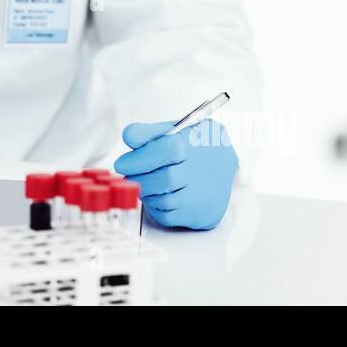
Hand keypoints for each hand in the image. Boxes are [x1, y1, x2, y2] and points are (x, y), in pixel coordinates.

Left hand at [113, 118, 237, 229]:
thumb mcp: (176, 130)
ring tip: (144, 182)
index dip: (140, 158)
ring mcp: (203, 194)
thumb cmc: (194, 146)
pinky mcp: (200, 214)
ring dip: (146, 192)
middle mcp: (202, 171)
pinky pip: (168, 216)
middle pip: (164, 179)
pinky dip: (155, 207)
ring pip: (164, 200)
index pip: (166, 150)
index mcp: (195, 143)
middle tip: (129, 174)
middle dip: (139, 178)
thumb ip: (151, 132)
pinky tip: (156, 195)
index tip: (122, 163)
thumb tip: (129, 136)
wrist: (224, 164)